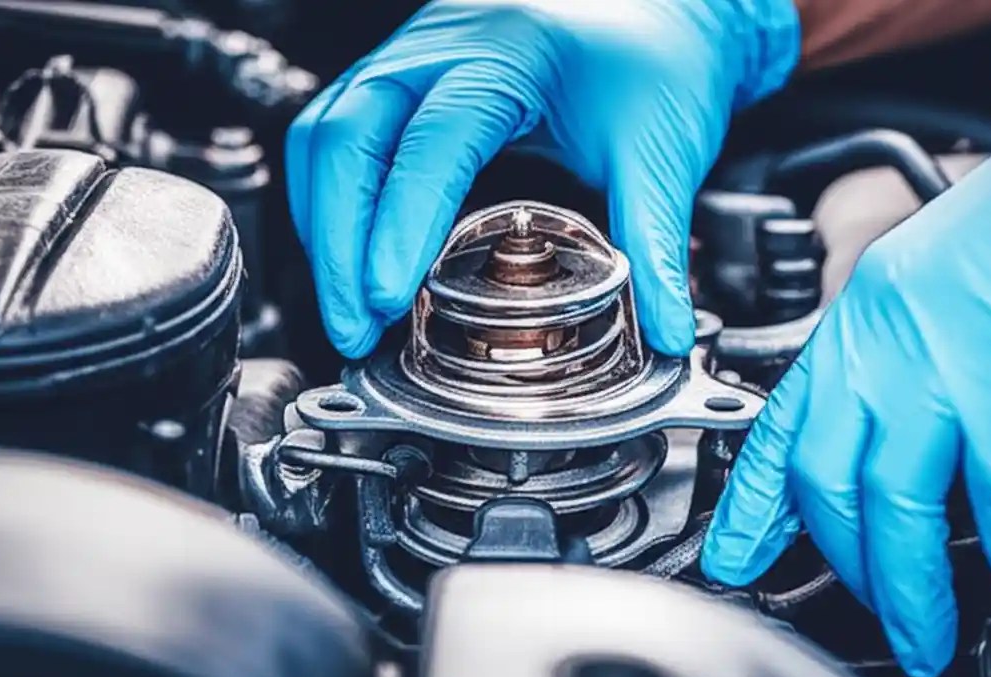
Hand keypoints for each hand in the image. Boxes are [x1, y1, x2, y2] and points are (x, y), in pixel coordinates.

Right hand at [285, 0, 799, 357]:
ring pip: (327, 134)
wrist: (664, 10)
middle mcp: (442, 43)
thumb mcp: (661, 151)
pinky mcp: (407, 77)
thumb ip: (656, 244)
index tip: (390, 299)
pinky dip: (331, 201)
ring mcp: (414, 55)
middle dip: (339, 243)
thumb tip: (666, 330)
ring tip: (349, 309)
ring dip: (324, 227)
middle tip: (356, 328)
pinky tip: (350, 256)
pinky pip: (338, 133)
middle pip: (347, 136)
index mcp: (507, 51)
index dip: (400, 225)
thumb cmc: (660, 58)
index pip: (431, 142)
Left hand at [703, 27, 990, 676]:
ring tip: (926, 640)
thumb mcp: (939, 287)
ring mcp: (944, 367)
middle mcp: (885, 344)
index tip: (733, 555)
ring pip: (897, 508)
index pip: (781, 426)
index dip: (752, 505)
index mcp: (860, 319)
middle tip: (861, 612)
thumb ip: (900, 357)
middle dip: (841, 564)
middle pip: (828, 480)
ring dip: (910, 590)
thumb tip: (891, 432)